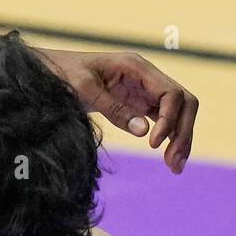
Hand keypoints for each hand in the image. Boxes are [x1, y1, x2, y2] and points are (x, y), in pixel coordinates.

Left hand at [45, 49, 197, 173]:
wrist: (51, 71)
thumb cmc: (64, 74)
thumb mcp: (85, 90)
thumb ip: (114, 109)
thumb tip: (144, 131)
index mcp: (137, 67)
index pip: (171, 93)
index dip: (169, 119)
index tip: (154, 144)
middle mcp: (147, 77)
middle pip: (184, 102)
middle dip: (183, 132)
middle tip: (173, 162)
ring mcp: (145, 90)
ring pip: (178, 112)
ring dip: (181, 138)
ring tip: (175, 167)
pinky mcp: (139, 104)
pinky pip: (164, 120)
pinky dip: (169, 139)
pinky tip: (168, 159)